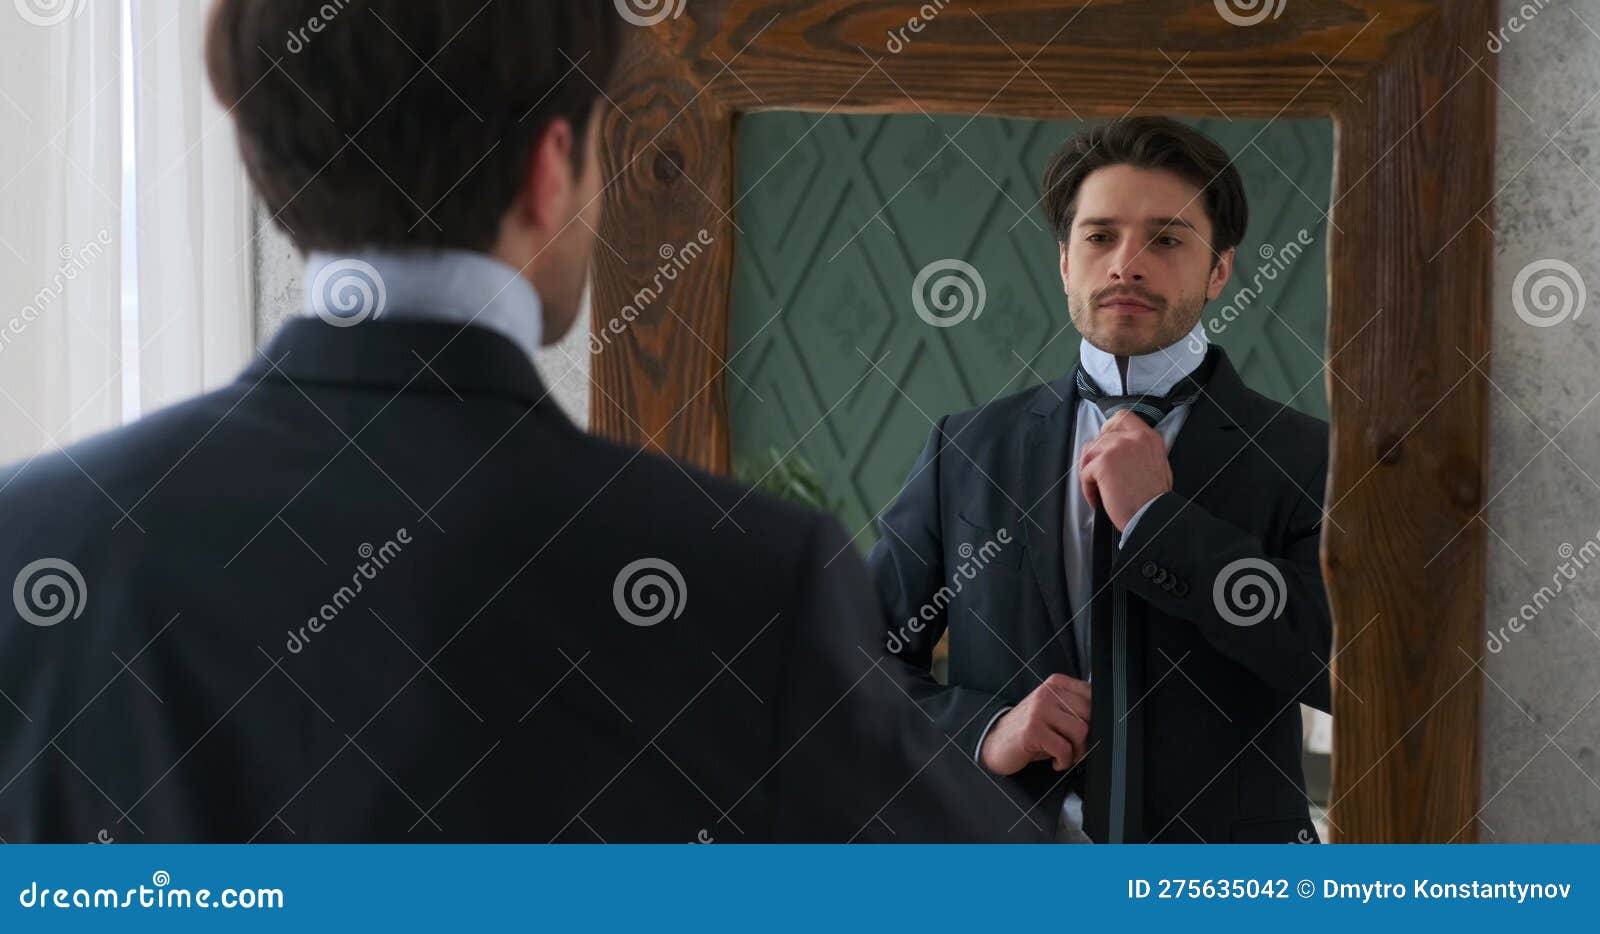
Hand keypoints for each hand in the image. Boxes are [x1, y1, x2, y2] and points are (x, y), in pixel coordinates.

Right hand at [978, 674, 1090, 775]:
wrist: (995, 742)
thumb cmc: (1030, 731)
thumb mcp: (1053, 713)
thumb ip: (1075, 710)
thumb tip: (1104, 723)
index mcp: (1056, 684)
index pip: (1092, 696)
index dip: (1096, 719)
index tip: (1087, 733)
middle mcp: (1047, 692)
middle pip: (1090, 714)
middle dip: (1088, 738)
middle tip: (1076, 749)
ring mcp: (1039, 710)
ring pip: (1080, 731)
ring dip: (1077, 752)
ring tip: (1066, 756)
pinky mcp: (1033, 730)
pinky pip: (1064, 749)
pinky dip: (1064, 761)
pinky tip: (1055, 761)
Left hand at [1079, 409, 1172, 530]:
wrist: (1153, 514)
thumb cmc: (1154, 498)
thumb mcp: (1158, 463)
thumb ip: (1141, 450)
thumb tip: (1122, 451)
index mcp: (1148, 437)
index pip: (1122, 417)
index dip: (1109, 427)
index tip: (1104, 439)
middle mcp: (1133, 438)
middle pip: (1101, 437)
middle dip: (1095, 456)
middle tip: (1097, 474)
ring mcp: (1116, 448)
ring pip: (1089, 453)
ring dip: (1089, 471)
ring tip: (1098, 489)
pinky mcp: (1103, 462)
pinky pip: (1085, 472)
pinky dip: (1088, 488)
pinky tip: (1098, 498)